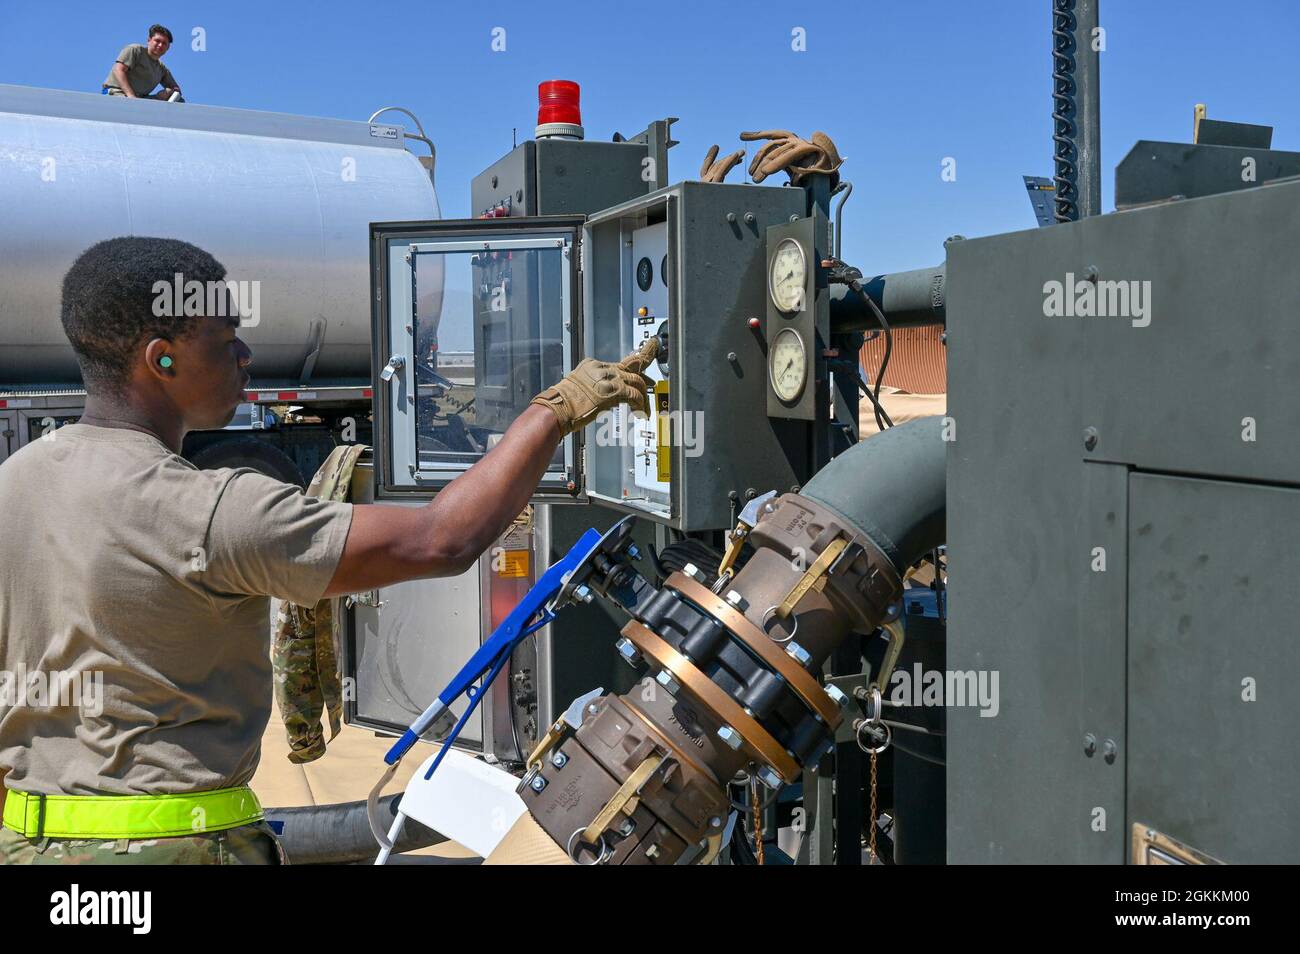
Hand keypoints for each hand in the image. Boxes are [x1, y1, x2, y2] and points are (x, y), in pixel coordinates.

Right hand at [530, 337, 658, 435]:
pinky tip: (640, 412)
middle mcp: (602, 368)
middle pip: (632, 365)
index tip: (642, 362)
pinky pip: (634, 395)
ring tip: (644, 406)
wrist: (556, 409)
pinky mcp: (612, 391)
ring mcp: (608, 378)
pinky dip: (640, 404)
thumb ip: (593, 386)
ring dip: (643, 395)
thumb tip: (605, 396)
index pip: (618, 363)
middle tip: (653, 382)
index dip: (633, 364)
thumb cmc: (562, 404)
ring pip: (636, 381)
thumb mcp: (578, 387)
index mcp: (593, 364)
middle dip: (646, 373)